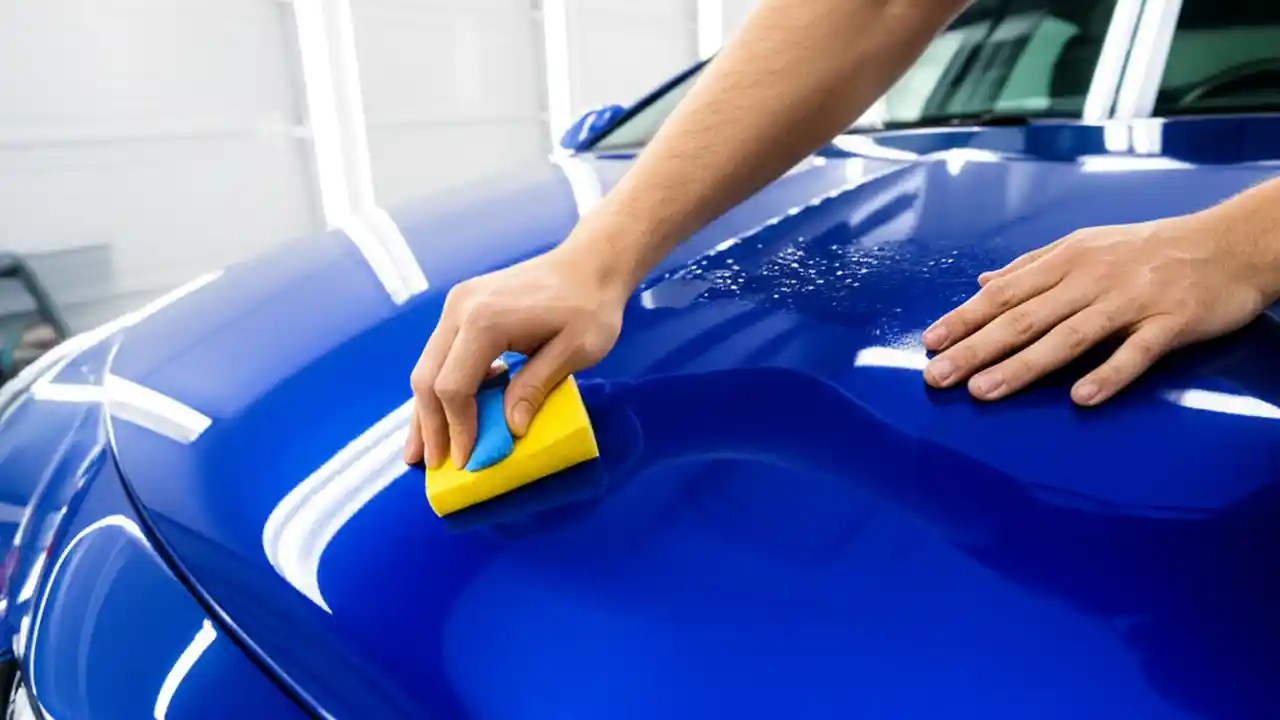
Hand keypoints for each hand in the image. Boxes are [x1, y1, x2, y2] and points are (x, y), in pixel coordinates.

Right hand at [405, 244, 626, 467]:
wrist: (590, 263)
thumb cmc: (590, 307)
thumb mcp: (576, 351)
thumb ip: (537, 387)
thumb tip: (509, 429)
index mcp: (485, 320)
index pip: (454, 386)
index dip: (457, 429)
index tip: (465, 461)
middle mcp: (460, 309)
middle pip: (427, 378)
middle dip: (429, 426)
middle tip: (432, 465)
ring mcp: (458, 304)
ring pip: (427, 366)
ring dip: (425, 410)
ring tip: (421, 450)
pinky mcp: (463, 306)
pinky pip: (442, 354)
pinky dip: (440, 387)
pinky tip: (445, 415)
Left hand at [921, 211, 1278, 405]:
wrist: (1231, 242)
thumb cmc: (1150, 249)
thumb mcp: (1086, 246)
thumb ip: (1033, 267)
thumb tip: (983, 283)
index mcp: (1068, 260)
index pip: (1005, 293)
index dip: (965, 319)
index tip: (929, 343)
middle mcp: (1092, 278)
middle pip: (1025, 318)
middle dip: (976, 348)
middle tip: (937, 376)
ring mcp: (1131, 301)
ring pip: (1068, 336)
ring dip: (1023, 365)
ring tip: (983, 391)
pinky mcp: (1171, 322)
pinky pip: (1136, 352)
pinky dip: (1109, 374)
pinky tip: (1080, 399)